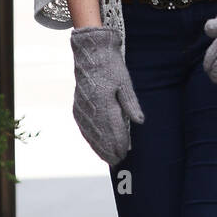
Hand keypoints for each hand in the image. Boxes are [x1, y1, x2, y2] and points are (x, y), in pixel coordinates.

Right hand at [70, 26, 143, 164]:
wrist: (90, 55)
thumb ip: (131, 104)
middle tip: (119, 161)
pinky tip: (96, 146)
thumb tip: (140, 121)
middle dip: (110, 150)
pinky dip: (91, 139)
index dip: (119, 143)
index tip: (125, 153)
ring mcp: (82, 109)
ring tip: (109, 159)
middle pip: (101, 136)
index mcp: (104, 102)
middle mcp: (91, 108)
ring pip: (91, 134)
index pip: (113, 129)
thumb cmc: (111, 68)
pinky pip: (84, 128)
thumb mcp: (125, 83)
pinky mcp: (77, 108)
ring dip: (99, 148)